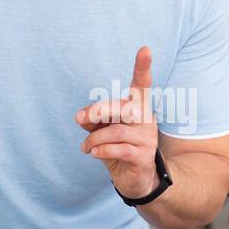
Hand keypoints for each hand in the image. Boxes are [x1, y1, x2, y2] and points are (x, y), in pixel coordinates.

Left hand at [76, 46, 160, 199]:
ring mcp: (148, 138)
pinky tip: (94, 154)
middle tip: (80, 120)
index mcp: (138, 107)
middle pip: (123, 107)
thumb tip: (81, 117)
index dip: (143, 67)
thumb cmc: (118, 149)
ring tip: (86, 147)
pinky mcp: (144, 156)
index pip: (142, 84)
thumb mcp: (103, 131)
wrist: (136, 180)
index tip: (145, 49)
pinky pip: (119, 149)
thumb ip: (94, 121)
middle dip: (97, 112)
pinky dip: (101, 151)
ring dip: (94, 139)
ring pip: (116, 131)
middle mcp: (147, 119)